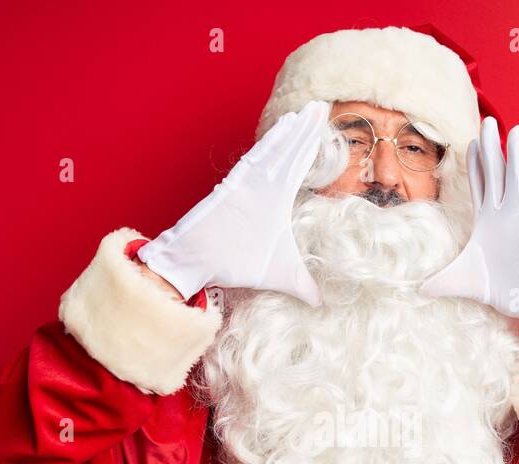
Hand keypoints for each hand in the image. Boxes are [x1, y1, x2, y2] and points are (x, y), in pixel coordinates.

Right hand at [137, 99, 329, 306]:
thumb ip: (303, 285)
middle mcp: (262, 187)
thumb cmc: (233, 265)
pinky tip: (285, 127)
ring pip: (276, 151)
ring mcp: (248, 184)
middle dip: (304, 129)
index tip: (322, 127)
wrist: (196, 265)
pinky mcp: (234, 186)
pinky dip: (272, 144)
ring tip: (311, 111)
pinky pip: (256, 160)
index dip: (308, 146)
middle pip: (288, 152)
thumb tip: (321, 302)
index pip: (296, 167)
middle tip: (321, 107)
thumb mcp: (280, 275)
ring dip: (293, 131)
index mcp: (274, 200)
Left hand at [418, 116, 518, 334]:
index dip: (476, 163)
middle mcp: (507, 215)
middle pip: (499, 173)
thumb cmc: (505, 291)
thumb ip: (440, 281)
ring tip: (516, 130)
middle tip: (487, 121)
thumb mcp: (464, 282)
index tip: (470, 142)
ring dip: (518, 155)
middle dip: (492, 148)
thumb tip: (415, 291)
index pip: (481, 184)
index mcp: (490, 221)